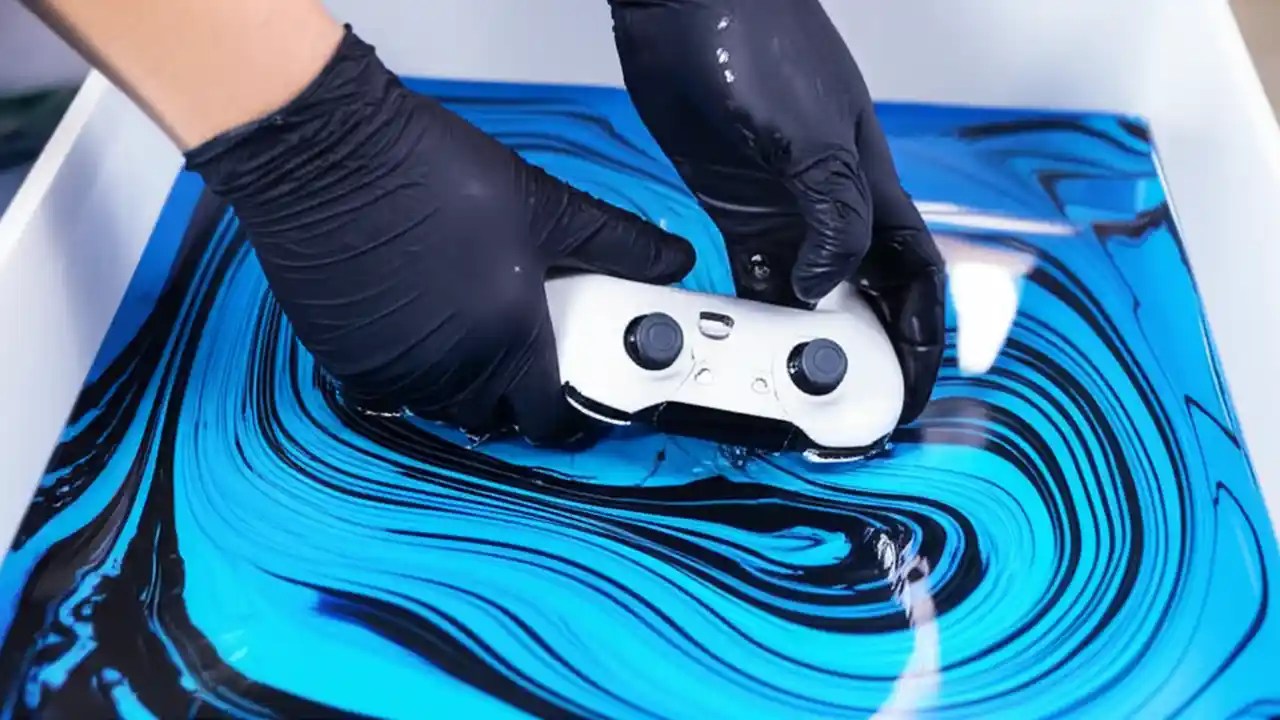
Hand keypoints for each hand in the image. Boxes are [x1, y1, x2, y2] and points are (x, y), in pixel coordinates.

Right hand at [186, 28, 694, 444]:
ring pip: (440, 406)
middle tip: (524, 351)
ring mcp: (392, 369)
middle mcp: (450, 370)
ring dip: (463, 384)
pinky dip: (410, 372)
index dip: (575, 419)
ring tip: (470, 330)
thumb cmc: (433, 173)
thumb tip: (672, 259)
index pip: (553, 420)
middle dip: (517, 396)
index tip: (582, 406)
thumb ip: (617, 242)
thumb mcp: (546, 205)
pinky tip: (418, 326)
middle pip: (496, 416)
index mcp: (509, 341)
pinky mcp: (344, 357)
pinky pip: (388, 390)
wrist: (333, 153)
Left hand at [608, 0, 944, 423]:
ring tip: (794, 376)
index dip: (921, 332)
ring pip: (809, 287)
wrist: (685, 8)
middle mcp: (832, 201)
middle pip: (866, 290)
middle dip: (867, 345)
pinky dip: (754, 306)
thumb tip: (821, 285)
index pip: (914, 273)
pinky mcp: (736, 203)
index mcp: (869, 182)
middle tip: (848, 393)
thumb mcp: (811, 134)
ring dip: (806, 331)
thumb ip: (831, 214)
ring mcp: (785, 205)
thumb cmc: (757, 38)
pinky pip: (754, 271)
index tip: (909, 381)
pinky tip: (744, 335)